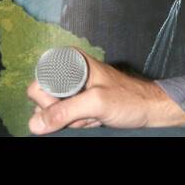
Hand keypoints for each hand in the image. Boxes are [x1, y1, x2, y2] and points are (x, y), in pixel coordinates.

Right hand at [26, 48, 184, 133]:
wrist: (149, 111)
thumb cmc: (129, 99)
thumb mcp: (96, 103)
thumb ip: (64, 112)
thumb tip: (35, 124)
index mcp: (68, 61)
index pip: (37, 85)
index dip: (48, 102)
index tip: (70, 107)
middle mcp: (66, 72)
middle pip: (43, 101)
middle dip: (64, 113)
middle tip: (87, 112)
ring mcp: (71, 89)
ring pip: (54, 113)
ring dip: (73, 120)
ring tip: (94, 115)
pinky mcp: (77, 103)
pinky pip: (65, 118)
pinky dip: (78, 123)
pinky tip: (94, 120)